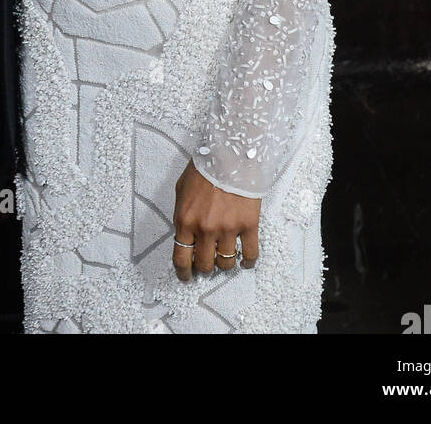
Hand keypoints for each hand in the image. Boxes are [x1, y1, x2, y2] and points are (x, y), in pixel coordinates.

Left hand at [172, 160, 259, 279]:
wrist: (229, 154)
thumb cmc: (205, 168)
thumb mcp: (181, 189)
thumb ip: (182, 214)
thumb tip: (183, 233)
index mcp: (185, 220)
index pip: (181, 258)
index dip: (184, 273)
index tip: (186, 277)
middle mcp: (205, 229)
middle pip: (205, 265)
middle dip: (205, 268)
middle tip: (207, 264)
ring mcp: (228, 229)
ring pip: (226, 264)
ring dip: (224, 264)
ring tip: (225, 258)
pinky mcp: (248, 226)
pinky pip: (250, 255)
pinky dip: (247, 262)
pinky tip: (245, 262)